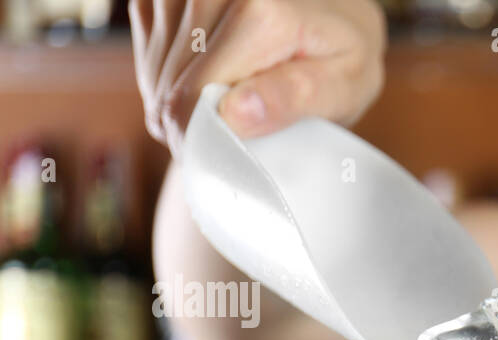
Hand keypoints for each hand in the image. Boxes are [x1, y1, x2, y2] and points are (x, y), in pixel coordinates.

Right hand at [129, 0, 386, 154]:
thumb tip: (235, 114)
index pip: (194, 96)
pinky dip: (169, 77)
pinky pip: (148, 52)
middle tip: (233, 139)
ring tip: (229, 107)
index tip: (225, 162)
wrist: (332, 10)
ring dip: (180, 103)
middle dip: (192, 125)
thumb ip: (295, 97)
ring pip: (155, 72)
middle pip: (169, 86)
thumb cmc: (343, 53)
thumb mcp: (344, 84)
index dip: (202, 141)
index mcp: (260, 9)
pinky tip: (208, 81)